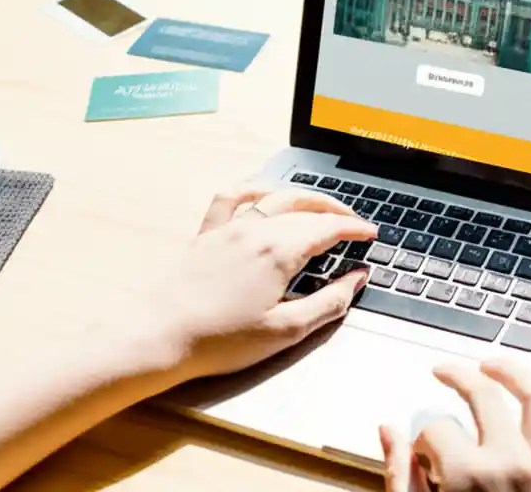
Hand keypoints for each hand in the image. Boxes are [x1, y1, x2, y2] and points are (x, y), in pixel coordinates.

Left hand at [129, 186, 377, 381]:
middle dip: (336, 213)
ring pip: (276, 197)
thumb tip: (356, 279)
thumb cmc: (221, 341)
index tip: (371, 234)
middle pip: (306, 210)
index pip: (328, 229)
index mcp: (279, 252)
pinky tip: (265, 193)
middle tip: (355, 224)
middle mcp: (256, 230)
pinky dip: (254, 190)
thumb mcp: (286, 330)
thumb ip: (328, 302)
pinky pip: (232, 198)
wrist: (160, 337)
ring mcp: (229, 228)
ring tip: (322, 206)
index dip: (355, 229)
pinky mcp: (206, 234)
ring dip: (305, 198)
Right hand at [380, 360, 530, 491]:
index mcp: (467, 476)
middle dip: (458, 375)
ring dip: (516, 372)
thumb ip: (401, 477)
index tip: (420, 451)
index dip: (421, 437)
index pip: (435, 428)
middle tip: (444, 371)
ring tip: (495, 364)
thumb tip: (390, 432)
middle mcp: (511, 464)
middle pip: (483, 394)